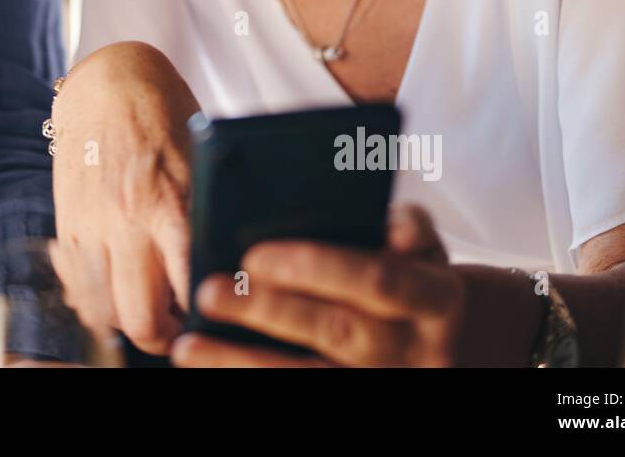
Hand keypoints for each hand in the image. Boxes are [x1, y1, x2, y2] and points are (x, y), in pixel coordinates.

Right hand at [49, 41, 195, 354]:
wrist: (106, 78)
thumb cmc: (162, 109)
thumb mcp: (200, 154)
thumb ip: (205, 206)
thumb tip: (226, 260)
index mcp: (169, 200)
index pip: (187, 286)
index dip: (204, 316)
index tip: (213, 318)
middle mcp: (126, 220)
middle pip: (139, 318)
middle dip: (162, 338)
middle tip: (178, 328)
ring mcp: (90, 225)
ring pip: (102, 311)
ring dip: (125, 319)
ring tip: (147, 309)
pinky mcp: (66, 222)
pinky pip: (75, 285)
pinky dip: (93, 297)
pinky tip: (113, 287)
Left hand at [172, 204, 463, 366]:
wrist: (438, 336)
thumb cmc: (410, 271)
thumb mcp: (421, 244)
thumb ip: (405, 224)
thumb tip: (393, 229)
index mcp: (435, 297)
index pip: (377, 280)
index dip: (318, 267)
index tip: (255, 255)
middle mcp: (416, 350)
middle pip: (335, 332)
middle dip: (268, 311)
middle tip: (209, 291)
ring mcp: (385, 382)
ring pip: (310, 378)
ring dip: (242, 363)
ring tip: (187, 347)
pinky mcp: (355, 400)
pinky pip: (299, 393)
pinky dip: (248, 379)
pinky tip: (207, 366)